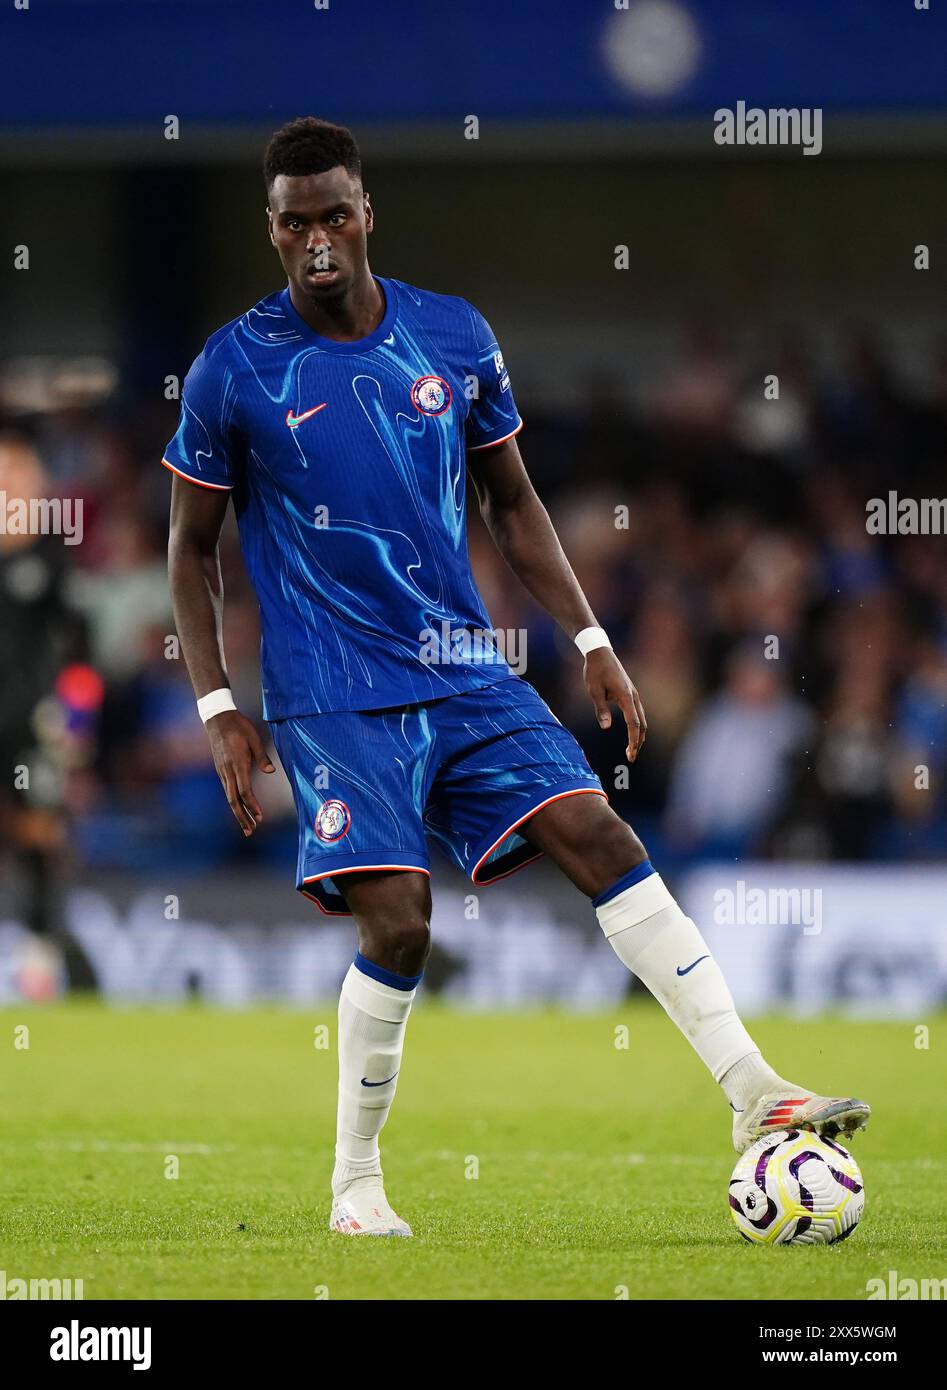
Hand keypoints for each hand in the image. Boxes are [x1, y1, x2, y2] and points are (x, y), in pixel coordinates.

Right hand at [205, 709, 274, 835]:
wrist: (217, 719)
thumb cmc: (239, 727)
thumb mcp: (254, 738)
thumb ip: (261, 756)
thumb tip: (271, 771)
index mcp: (237, 763)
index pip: (244, 790)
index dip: (252, 805)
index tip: (260, 816)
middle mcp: (227, 770)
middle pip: (233, 799)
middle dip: (242, 817)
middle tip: (251, 831)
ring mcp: (222, 771)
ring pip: (229, 796)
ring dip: (237, 812)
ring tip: (247, 826)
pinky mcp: (220, 769)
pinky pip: (227, 789)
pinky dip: (233, 802)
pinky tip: (239, 808)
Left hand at [584, 648, 646, 761]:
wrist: (599, 652)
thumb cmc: (595, 670)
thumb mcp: (593, 690)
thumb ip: (600, 709)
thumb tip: (605, 728)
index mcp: (625, 696)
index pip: (633, 723)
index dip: (633, 740)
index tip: (631, 754)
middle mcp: (633, 696)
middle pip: (641, 724)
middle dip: (638, 741)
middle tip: (630, 757)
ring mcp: (633, 694)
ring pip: (641, 718)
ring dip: (639, 734)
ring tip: (631, 749)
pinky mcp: (630, 692)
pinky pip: (637, 712)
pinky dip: (637, 725)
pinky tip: (631, 732)